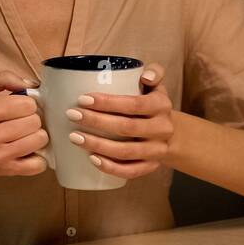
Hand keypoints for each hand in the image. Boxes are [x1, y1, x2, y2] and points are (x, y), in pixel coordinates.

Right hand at [0, 71, 48, 180]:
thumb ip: (4, 78)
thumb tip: (32, 84)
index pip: (28, 104)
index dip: (25, 103)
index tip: (17, 108)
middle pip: (35, 122)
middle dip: (30, 119)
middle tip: (18, 121)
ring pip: (40, 140)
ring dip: (35, 136)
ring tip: (22, 135)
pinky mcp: (4, 171)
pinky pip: (37, 165)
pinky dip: (38, 159)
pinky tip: (26, 152)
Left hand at [66, 61, 172, 179]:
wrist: (171, 133)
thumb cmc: (152, 105)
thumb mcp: (157, 86)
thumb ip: (153, 73)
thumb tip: (145, 75)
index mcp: (161, 105)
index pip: (134, 104)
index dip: (108, 103)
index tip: (83, 99)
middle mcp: (162, 129)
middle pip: (127, 128)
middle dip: (96, 122)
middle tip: (72, 115)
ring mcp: (157, 150)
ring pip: (126, 152)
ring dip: (98, 145)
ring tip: (75, 137)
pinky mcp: (151, 166)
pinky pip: (130, 171)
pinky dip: (110, 167)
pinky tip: (92, 159)